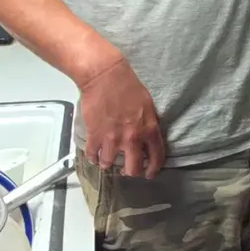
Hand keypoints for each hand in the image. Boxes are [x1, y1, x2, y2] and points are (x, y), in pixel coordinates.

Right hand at [78, 54, 165, 178]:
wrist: (105, 77)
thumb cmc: (128, 85)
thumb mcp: (147, 105)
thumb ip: (148, 124)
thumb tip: (147, 137)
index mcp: (149, 130)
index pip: (156, 157)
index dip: (153, 169)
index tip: (149, 173)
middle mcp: (132, 139)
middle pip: (133, 169)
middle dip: (130, 172)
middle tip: (126, 169)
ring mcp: (112, 140)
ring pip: (109, 165)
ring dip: (108, 164)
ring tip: (106, 160)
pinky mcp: (95, 136)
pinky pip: (93, 156)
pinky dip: (93, 158)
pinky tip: (94, 156)